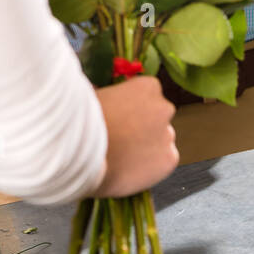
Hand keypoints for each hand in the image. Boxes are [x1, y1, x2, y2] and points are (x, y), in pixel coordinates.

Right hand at [88, 75, 177, 196]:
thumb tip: (107, 97)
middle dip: (145, 125)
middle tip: (124, 137)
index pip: (149, 93)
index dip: (134, 106)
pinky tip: (132, 167)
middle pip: (158, 116)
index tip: (123, 115)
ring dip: (149, 145)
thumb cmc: (85, 120)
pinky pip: (164, 161)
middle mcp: (164, 108)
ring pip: (162, 140)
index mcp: (148, 86)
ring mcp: (168, 134)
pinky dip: (152, 165)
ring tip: (125, 155)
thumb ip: (111, 95)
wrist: (84, 151)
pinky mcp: (169, 159)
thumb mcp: (96, 95)